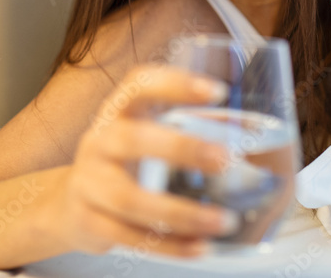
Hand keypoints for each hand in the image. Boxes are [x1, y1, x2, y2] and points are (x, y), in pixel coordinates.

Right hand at [54, 63, 239, 257]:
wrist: (69, 203)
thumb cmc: (125, 163)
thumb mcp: (146, 136)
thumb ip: (188, 132)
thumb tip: (261, 140)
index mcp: (119, 112)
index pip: (140, 84)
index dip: (176, 83)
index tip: (218, 91)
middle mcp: (99, 141)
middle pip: (132, 139)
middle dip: (180, 148)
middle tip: (224, 160)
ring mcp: (89, 183)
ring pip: (131, 199)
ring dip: (182, 213)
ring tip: (223, 221)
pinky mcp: (88, 221)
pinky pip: (128, 237)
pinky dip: (168, 246)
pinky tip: (200, 247)